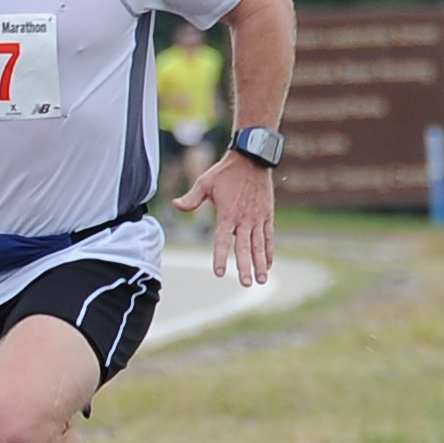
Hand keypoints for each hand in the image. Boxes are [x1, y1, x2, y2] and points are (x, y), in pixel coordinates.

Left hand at [176, 152, 275, 286]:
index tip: (219, 273)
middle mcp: (244, 219)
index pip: (222, 240)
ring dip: (261, 264)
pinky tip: (269, 264)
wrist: (251, 158)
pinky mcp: (267, 215)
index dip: (220, 257)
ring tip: (262, 280)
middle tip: (247, 284)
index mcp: (227, 214)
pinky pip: (269, 237)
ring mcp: (258, 218)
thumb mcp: (205, 182)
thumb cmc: (225, 172)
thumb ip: (191, 198)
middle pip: (244, 248)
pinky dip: (269, 251)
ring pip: (260, 246)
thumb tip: (174, 204)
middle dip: (245, 267)